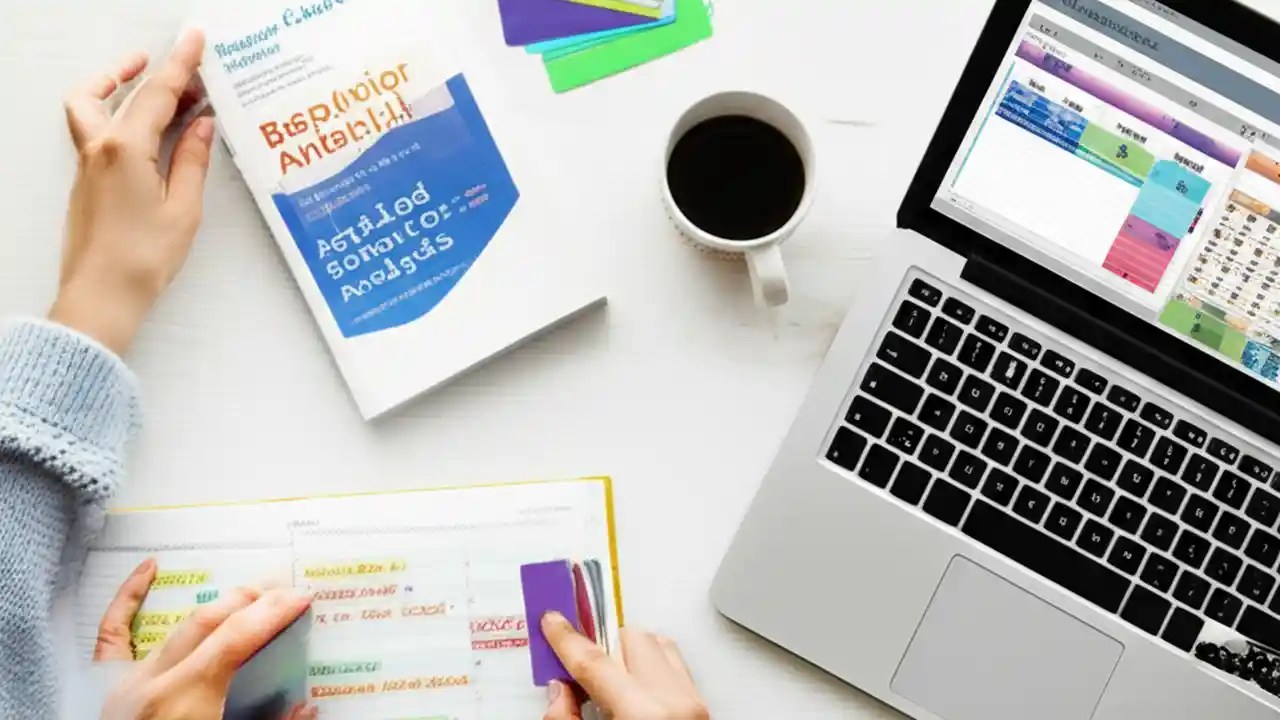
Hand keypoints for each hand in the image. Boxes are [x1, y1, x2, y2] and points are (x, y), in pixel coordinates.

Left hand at [51, 29, 213, 354]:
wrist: (101, 296)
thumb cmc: (141, 259)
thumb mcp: (183, 208)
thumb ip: (191, 160)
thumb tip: (200, 126)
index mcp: (125, 149)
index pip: (157, 94)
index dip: (181, 64)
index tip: (193, 40)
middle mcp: (99, 149)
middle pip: (122, 93)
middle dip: (153, 73)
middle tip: (182, 66)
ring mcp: (88, 165)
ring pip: (95, 106)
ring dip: (120, 87)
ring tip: (149, 81)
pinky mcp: (88, 181)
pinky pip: (100, 131)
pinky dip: (123, 116)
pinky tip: (152, 131)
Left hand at [96, 560, 312, 719]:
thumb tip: (308, 708)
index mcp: (186, 701)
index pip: (238, 637)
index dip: (274, 612)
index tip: (301, 595)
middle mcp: (154, 684)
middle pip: (212, 620)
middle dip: (253, 600)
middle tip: (285, 590)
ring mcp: (126, 683)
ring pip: (177, 625)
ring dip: (218, 603)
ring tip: (249, 591)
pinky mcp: (105, 688)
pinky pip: (114, 634)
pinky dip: (129, 598)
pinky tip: (148, 570)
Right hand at [542, 612, 708, 719]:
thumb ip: (567, 719)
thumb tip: (559, 691)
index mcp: (644, 713)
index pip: (595, 661)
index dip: (566, 638)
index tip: (552, 620)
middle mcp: (675, 701)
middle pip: (630, 638)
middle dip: (601, 647)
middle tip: (577, 665)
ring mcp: (693, 702)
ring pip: (656, 643)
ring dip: (627, 654)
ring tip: (608, 682)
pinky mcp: (701, 706)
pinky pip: (673, 664)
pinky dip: (649, 667)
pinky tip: (632, 690)